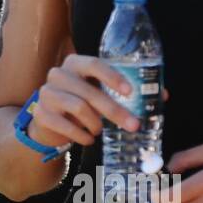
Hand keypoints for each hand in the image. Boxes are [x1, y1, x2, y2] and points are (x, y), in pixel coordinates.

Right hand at [23, 53, 150, 148]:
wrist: (49, 122)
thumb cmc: (81, 103)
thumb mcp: (100, 93)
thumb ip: (126, 92)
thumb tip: (162, 95)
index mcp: (75, 63)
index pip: (95, 64)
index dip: (113, 77)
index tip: (130, 92)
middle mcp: (58, 74)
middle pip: (89, 91)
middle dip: (114, 110)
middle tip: (133, 125)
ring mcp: (46, 93)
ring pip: (78, 108)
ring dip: (96, 123)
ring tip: (101, 130)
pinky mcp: (40, 114)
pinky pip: (65, 126)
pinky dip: (81, 135)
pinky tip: (88, 139)